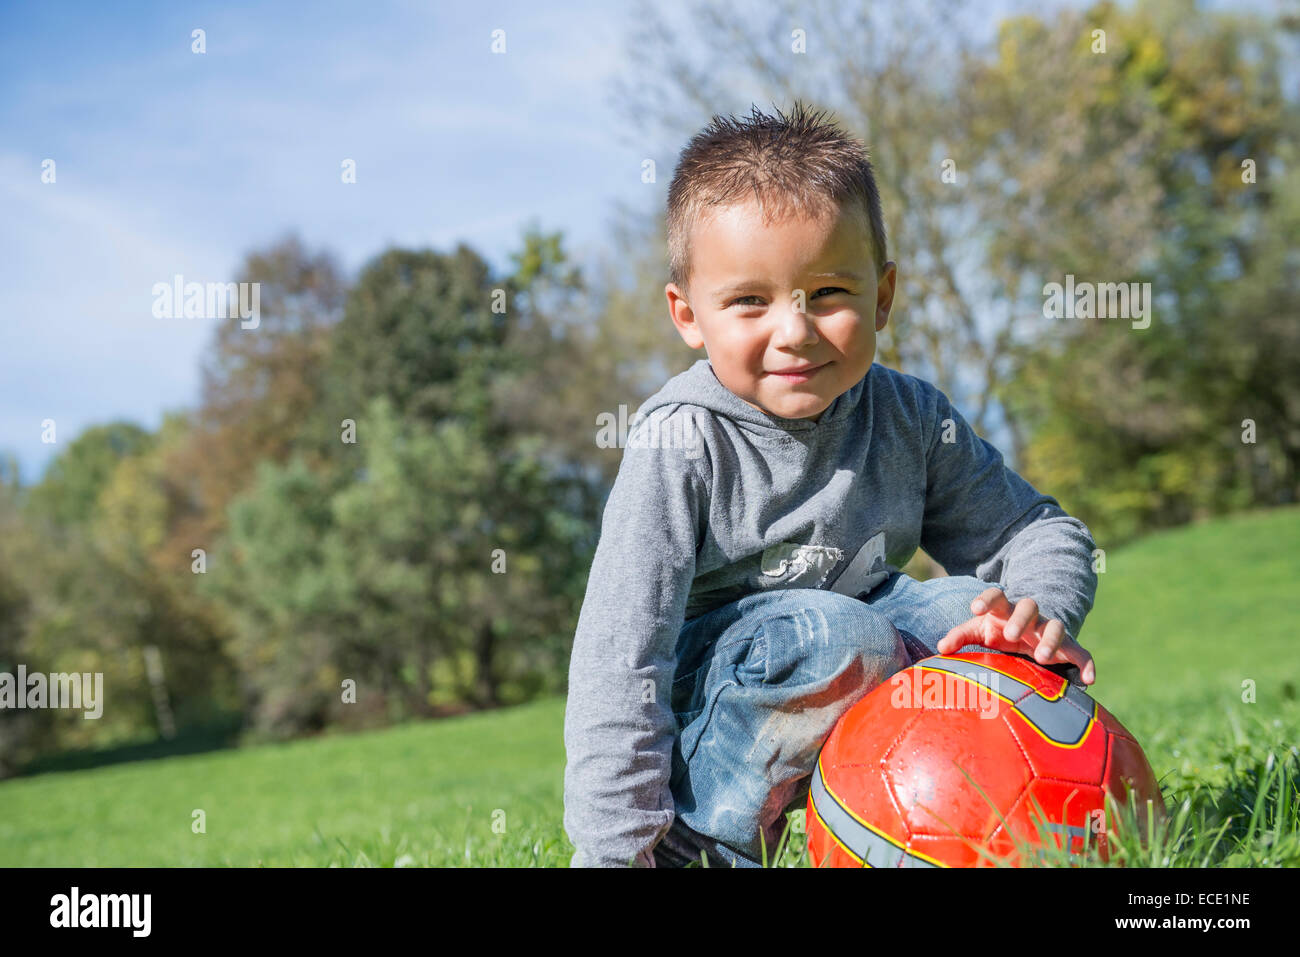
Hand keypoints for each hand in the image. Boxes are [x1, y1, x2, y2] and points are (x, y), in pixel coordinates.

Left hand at [934, 586, 1096, 684]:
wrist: (1032, 632)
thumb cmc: (999, 630)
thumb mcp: (980, 630)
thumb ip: (960, 636)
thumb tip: (940, 648)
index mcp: (1005, 608)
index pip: (997, 595)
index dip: (986, 600)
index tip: (974, 608)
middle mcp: (1030, 615)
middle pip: (1028, 607)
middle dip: (1021, 619)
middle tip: (1011, 635)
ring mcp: (1050, 629)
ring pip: (1055, 626)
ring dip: (1050, 640)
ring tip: (1042, 657)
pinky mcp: (1069, 647)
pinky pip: (1082, 653)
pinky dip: (1086, 665)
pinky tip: (1088, 680)